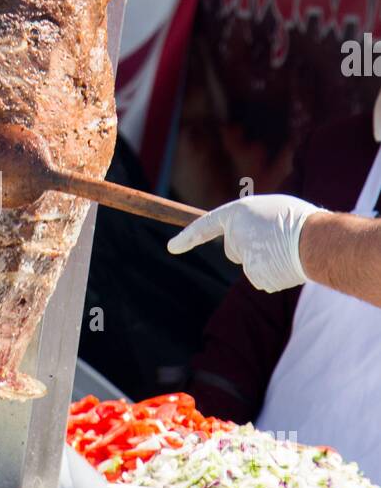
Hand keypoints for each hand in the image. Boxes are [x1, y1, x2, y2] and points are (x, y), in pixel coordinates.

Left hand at [167, 194, 321, 291]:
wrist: (315, 239)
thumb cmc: (298, 219)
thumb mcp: (270, 210)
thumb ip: (253, 222)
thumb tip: (252, 238)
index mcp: (237, 213)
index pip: (204, 225)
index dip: (188, 236)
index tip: (171, 247)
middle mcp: (235, 235)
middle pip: (233, 249)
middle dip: (248, 248)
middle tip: (272, 240)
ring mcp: (243, 257)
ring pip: (250, 264)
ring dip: (265, 260)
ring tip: (286, 250)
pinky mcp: (255, 276)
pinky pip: (262, 277)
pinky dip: (274, 273)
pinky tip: (287, 264)